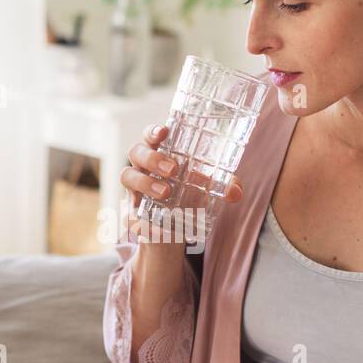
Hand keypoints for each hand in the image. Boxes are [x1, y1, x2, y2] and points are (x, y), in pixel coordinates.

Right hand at [122, 124, 243, 242]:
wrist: (173, 231)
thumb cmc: (188, 196)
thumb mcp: (207, 189)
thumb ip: (223, 186)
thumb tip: (235, 191)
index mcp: (160, 154)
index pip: (151, 135)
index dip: (153, 131)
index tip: (165, 132)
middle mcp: (143, 167)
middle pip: (136, 151)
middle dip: (153, 158)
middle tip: (173, 169)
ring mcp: (134, 188)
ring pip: (127, 176)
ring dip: (145, 182)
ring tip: (166, 192)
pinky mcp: (131, 212)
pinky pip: (128, 213)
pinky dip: (140, 219)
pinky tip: (156, 227)